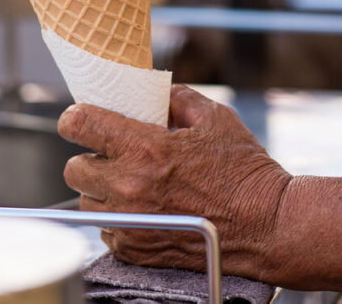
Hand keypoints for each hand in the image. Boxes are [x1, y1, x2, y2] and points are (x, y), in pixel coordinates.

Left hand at [58, 84, 291, 278]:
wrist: (268, 225)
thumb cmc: (245, 172)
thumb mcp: (214, 118)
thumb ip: (177, 98)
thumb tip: (154, 91)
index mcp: (144, 149)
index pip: (79, 124)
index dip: (75, 118)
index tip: (81, 121)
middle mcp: (129, 187)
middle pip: (73, 168)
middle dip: (90, 157)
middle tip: (113, 156)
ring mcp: (130, 222)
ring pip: (86, 202)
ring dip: (101, 191)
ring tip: (131, 185)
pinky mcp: (135, 249)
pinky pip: (105, 230)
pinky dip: (116, 220)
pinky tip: (143, 209)